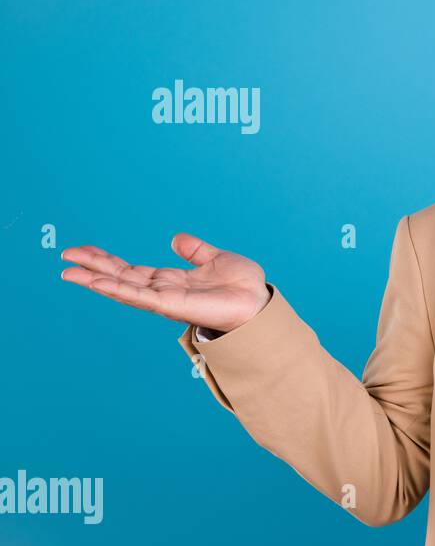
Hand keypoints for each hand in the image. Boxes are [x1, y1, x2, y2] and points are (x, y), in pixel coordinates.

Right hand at [60, 233, 269, 333]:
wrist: (258, 301)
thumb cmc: (242, 285)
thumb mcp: (215, 258)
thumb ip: (194, 250)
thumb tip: (176, 239)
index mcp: (170, 280)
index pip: (130, 270)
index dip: (107, 260)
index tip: (82, 251)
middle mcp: (163, 291)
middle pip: (120, 278)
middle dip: (92, 268)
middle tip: (64, 257)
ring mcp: (165, 300)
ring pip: (123, 288)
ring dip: (96, 280)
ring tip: (69, 272)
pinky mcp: (172, 306)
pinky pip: (140, 297)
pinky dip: (118, 290)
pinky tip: (97, 283)